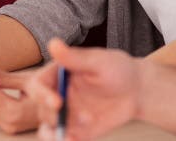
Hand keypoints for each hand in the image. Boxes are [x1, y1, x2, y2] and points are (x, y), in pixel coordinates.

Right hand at [29, 39, 143, 140]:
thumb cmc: (117, 69)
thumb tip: (53, 43)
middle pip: (42, 109)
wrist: (136, 90)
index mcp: (57, 75)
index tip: (57, 103)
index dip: (43, 95)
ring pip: (48, 128)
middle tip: (76, 116)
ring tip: (69, 137)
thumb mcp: (99, 62)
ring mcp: (66, 114)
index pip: (39, 85)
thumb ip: (75, 58)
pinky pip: (65, 138)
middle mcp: (57, 95)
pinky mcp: (77, 130)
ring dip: (54, 134)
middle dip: (53, 116)